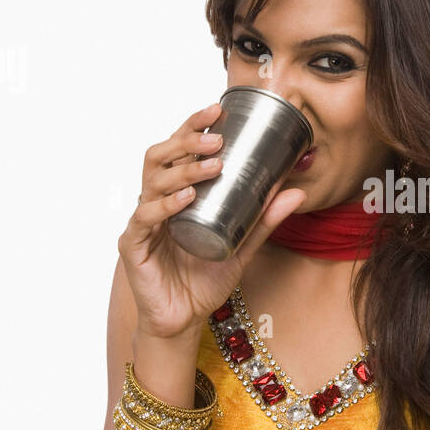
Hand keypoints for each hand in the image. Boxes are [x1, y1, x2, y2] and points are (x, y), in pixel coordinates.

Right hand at [118, 101, 306, 338]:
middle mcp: (155, 200)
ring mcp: (142, 221)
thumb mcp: (243, 246)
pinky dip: (165, 205)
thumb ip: (264, 220)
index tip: (217, 109)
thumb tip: (297, 191)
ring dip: (184, 169)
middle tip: (218, 138)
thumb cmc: (205, 280)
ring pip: (153, 181)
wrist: (183, 321)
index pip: (179, 149)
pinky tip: (186, 198)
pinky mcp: (132, 245)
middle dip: (187, 140)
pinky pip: (145, 218)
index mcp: (176, 193)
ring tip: (213, 165)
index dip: (193, 125)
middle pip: (161, 156)